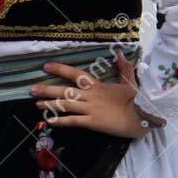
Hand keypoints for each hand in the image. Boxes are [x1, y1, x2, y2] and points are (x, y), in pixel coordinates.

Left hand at [31, 53, 146, 137]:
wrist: (146, 115)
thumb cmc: (138, 100)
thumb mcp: (131, 81)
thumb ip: (123, 68)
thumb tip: (119, 54)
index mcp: (98, 85)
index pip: (75, 74)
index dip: (59, 69)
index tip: (45, 67)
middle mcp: (92, 96)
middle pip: (65, 91)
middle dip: (47, 90)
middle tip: (32, 90)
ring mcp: (91, 109)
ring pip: (66, 105)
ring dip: (50, 104)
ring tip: (36, 104)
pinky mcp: (93, 122)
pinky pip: (74, 121)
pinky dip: (61, 121)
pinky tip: (50, 122)